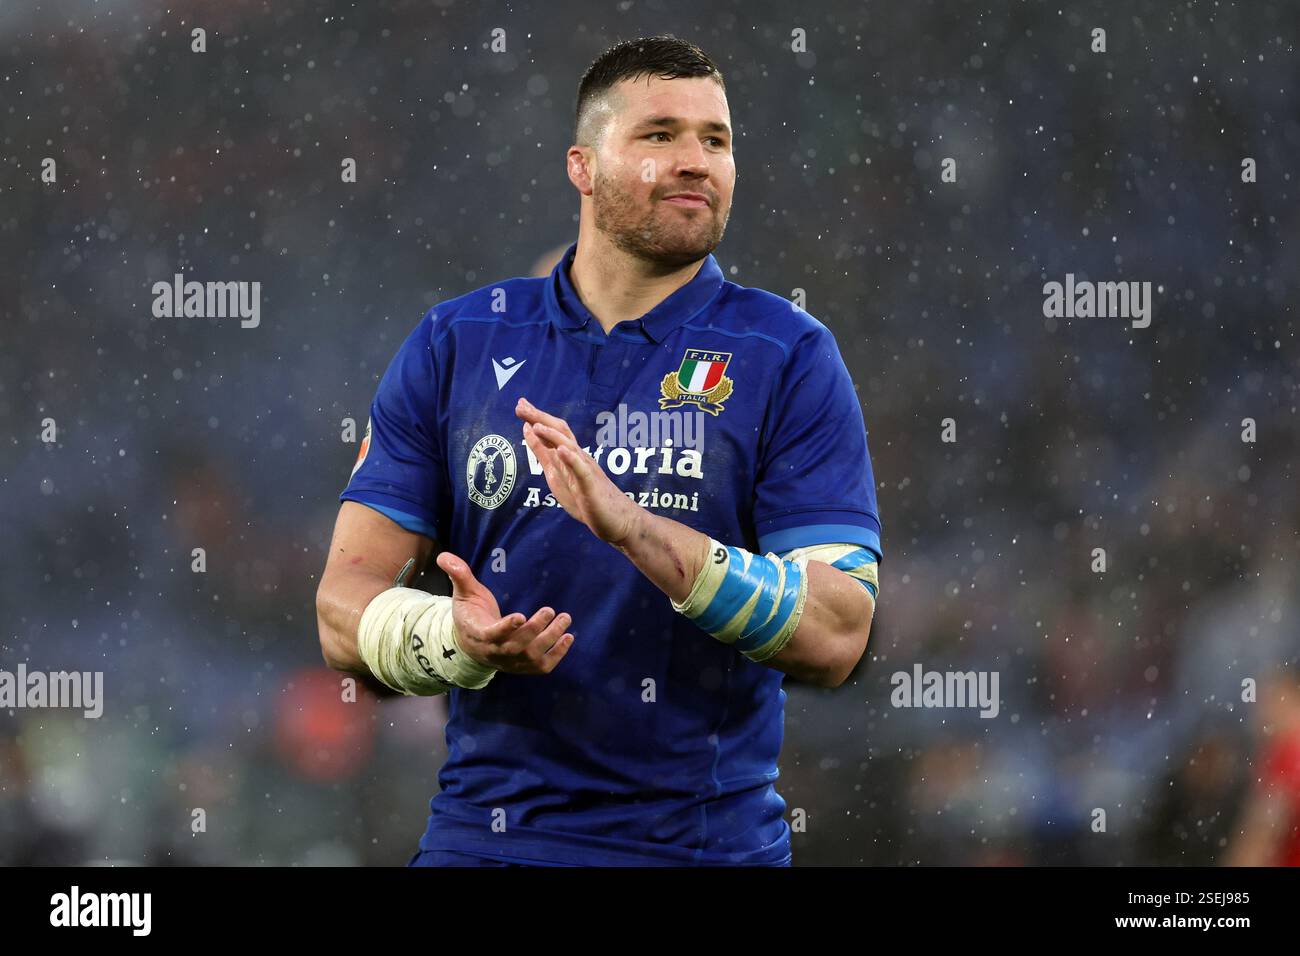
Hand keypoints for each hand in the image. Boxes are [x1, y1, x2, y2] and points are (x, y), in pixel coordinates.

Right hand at [436, 551, 574, 674]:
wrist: (471, 645)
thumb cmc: (471, 615)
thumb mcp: (464, 594)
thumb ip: (459, 575)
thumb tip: (444, 555)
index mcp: (479, 634)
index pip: (492, 635)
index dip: (506, 628)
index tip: (521, 616)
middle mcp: (495, 653)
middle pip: (516, 647)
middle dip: (535, 630)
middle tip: (550, 610)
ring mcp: (510, 663)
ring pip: (532, 657)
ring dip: (551, 640)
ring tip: (565, 618)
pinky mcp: (523, 667)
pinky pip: (541, 666)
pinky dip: (557, 655)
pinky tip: (568, 637)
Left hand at [515, 396, 641, 546]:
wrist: (617, 519)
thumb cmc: (588, 498)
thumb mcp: (558, 475)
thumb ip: (545, 455)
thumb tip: (530, 433)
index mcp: (570, 455)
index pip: (553, 431)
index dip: (537, 418)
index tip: (521, 405)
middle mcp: (578, 458)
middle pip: (560, 432)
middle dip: (540, 419)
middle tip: (521, 405)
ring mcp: (585, 470)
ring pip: (570, 447)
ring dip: (553, 436)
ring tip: (536, 425)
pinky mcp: (590, 486)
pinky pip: (581, 471)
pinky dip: (571, 459)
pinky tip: (561, 450)